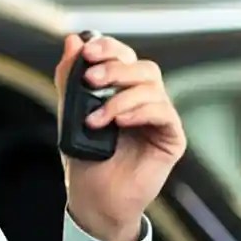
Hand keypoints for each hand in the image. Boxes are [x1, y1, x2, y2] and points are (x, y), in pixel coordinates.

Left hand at [55, 32, 186, 240]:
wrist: (94, 200)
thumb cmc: (85, 160)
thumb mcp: (69, 115)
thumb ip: (70, 79)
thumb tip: (72, 40)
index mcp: (123, 91)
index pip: (124, 56)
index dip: (109, 48)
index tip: (87, 52)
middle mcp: (144, 101)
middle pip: (143, 66)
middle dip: (114, 67)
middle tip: (90, 80)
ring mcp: (160, 118)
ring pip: (152, 86)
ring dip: (120, 97)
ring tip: (95, 119)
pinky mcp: (171, 138)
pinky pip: (163, 112)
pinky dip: (139, 112)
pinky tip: (119, 123)